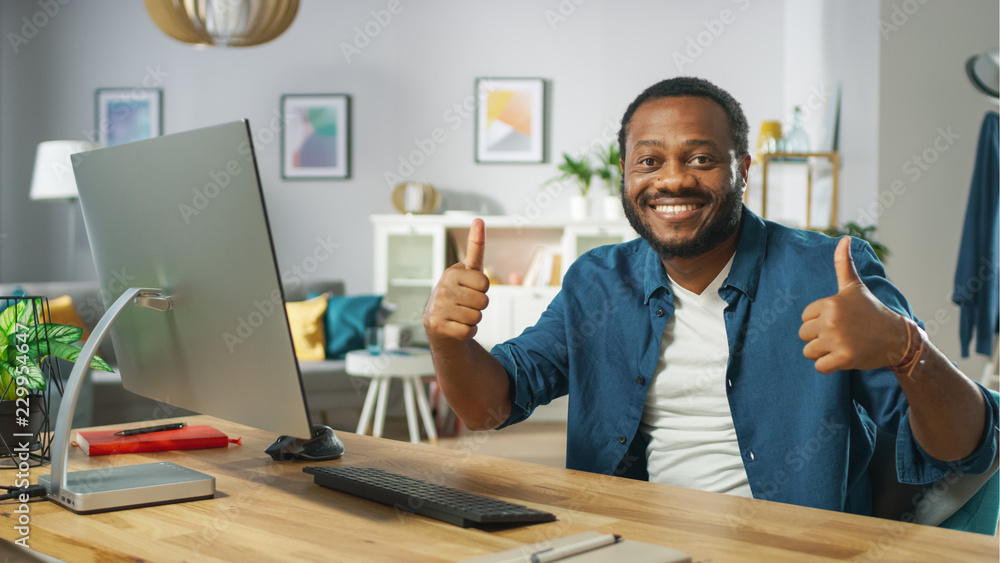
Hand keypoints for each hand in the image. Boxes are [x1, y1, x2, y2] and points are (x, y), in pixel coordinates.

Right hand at [423, 218, 489, 340]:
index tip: (470, 287)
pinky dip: (468, 331)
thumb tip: (479, 219)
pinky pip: (469, 331)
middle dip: (479, 305)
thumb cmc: (458, 292)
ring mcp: (439, 308)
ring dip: (473, 319)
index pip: (485, 283)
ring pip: (477, 317)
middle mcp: (443, 288)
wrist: (438, 321)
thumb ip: (475, 247)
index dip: (482, 289)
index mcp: (451, 273)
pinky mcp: (439, 326)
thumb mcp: (468, 270)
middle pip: (483, 302)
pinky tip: (457, 325)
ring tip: (460, 314)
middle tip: (465, 303)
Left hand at [799, 237, 908, 373]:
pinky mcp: (843, 359)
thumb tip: (844, 238)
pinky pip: (820, 367)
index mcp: (830, 302)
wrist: (896, 338)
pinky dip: (829, 366)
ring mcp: (837, 340)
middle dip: (819, 338)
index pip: (805, 318)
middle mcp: (831, 320)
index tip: (840, 321)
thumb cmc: (871, 311)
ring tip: (843, 345)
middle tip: (842, 335)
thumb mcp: (855, 287)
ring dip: (823, 353)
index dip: (819, 322)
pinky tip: (844, 358)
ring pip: (809, 352)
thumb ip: (843, 264)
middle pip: (804, 335)